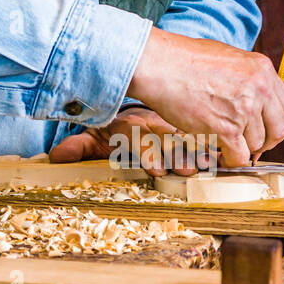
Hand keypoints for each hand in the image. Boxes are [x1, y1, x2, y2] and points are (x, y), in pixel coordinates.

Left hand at [47, 107, 211, 175]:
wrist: (131, 114)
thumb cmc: (114, 132)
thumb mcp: (94, 139)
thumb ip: (79, 148)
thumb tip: (57, 156)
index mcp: (128, 125)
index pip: (136, 135)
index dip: (147, 152)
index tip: (157, 169)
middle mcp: (152, 122)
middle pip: (166, 135)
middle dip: (177, 152)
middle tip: (189, 169)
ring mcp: (171, 123)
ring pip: (187, 133)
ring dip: (199, 149)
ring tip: (210, 163)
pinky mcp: (187, 125)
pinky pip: (202, 130)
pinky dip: (214, 140)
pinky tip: (226, 152)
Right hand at [125, 27, 283, 167]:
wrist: (160, 64)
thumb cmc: (183, 58)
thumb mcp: (228, 58)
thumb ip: (248, 78)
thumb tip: (256, 100)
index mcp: (261, 69)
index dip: (278, 124)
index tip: (268, 131)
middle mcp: (259, 88)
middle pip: (279, 129)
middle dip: (267, 142)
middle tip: (251, 145)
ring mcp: (244, 109)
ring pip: (256, 144)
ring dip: (241, 148)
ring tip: (224, 143)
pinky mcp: (225, 128)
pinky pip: (238, 156)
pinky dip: (230, 160)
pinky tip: (219, 154)